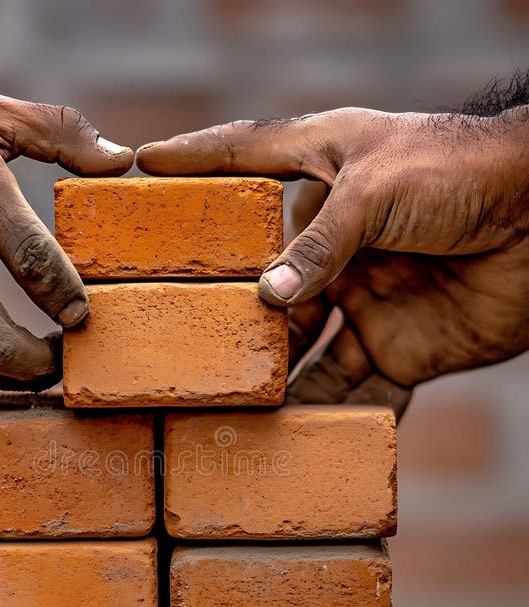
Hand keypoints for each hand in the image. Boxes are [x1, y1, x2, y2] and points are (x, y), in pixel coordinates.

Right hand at [137, 109, 528, 414]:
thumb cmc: (465, 171)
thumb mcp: (380, 189)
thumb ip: (320, 244)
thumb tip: (267, 300)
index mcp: (325, 178)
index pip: (245, 163)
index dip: (195, 162)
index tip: (143, 165)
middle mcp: (335, 245)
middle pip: (266, 288)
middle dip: (229, 319)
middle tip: (180, 345)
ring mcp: (362, 299)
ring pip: (301, 352)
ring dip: (270, 381)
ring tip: (224, 411)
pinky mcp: (397, 348)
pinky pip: (356, 392)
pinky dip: (330, 419)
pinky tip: (292, 441)